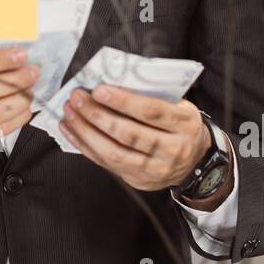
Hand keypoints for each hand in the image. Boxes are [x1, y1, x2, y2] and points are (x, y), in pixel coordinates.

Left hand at [59, 84, 212, 193]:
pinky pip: (106, 164)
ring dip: (86, 131)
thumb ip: (151, 96)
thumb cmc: (178, 124)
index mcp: (185, 124)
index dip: (123, 101)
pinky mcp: (138, 181)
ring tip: (69, 113)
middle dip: (98, 115)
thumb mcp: (177, 106)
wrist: (194, 161)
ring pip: (115, 153)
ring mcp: (156, 169)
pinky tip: (70, 130)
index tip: (99, 89)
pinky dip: (85, 146)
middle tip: (77, 98)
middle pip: (130, 134)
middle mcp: (174, 150)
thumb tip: (110, 82)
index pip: (152, 112)